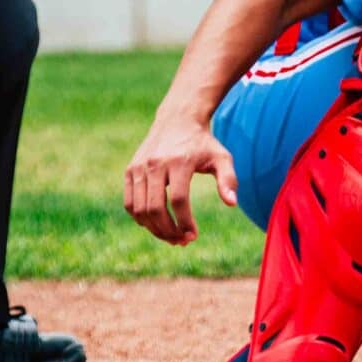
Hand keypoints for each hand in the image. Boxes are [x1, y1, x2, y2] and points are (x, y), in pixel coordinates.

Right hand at [124, 110, 238, 245]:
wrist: (178, 120)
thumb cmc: (203, 143)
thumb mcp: (221, 157)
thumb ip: (228, 179)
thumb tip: (232, 203)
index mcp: (179, 161)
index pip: (178, 200)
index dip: (185, 222)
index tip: (193, 235)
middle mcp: (155, 164)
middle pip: (155, 208)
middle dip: (168, 231)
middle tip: (182, 241)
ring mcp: (139, 167)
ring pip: (139, 209)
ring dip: (154, 229)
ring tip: (171, 237)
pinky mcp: (130, 170)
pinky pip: (129, 203)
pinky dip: (140, 219)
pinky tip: (156, 225)